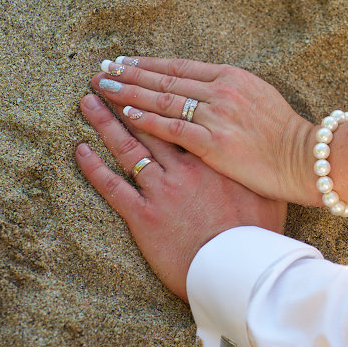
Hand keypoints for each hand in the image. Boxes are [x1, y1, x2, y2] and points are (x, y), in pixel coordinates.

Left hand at [75, 94, 286, 301]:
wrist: (236, 269)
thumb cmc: (256, 234)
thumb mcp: (267, 195)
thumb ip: (256, 172)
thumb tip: (261, 156)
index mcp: (212, 158)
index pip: (180, 118)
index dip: (160, 97)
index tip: (144, 77)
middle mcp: (184, 167)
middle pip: (149, 125)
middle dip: (125, 98)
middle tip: (105, 78)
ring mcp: (161, 190)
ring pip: (128, 149)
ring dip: (105, 123)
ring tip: (88, 101)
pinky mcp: (143, 216)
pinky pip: (113, 187)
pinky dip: (94, 167)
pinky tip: (80, 149)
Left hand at [91, 57, 320, 204]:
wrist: (306, 159)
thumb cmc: (285, 134)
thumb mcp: (259, 98)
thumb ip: (228, 91)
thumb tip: (203, 87)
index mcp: (230, 77)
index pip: (178, 67)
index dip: (147, 64)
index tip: (124, 61)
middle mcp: (221, 91)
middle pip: (164, 79)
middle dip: (130, 73)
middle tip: (103, 69)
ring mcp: (216, 117)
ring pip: (163, 100)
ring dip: (130, 93)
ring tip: (103, 87)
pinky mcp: (213, 144)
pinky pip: (173, 129)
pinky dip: (149, 120)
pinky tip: (127, 115)